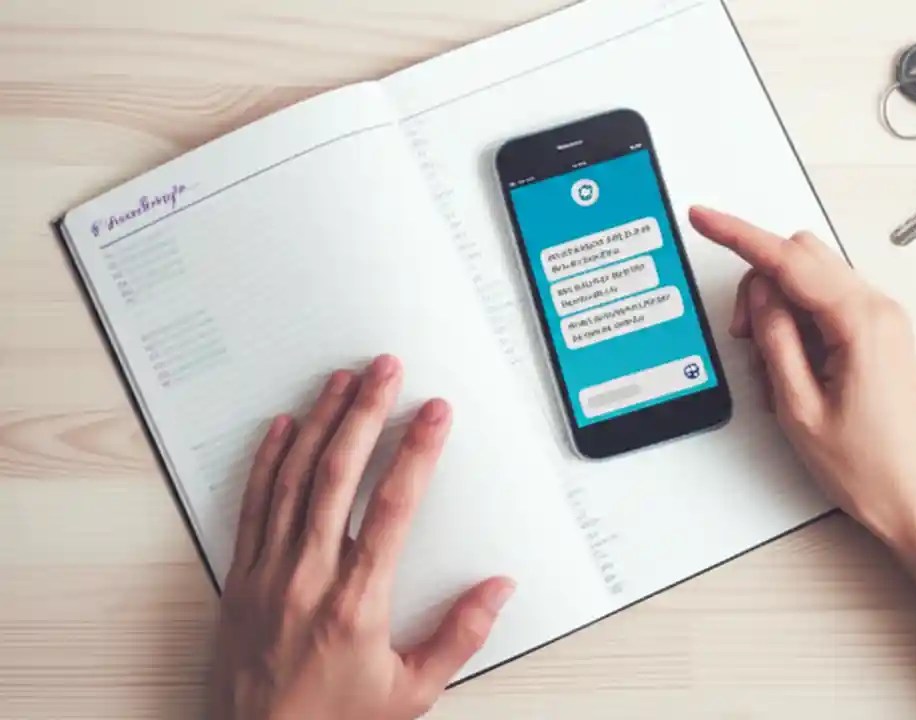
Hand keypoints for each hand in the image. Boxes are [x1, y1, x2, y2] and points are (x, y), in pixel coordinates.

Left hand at [210, 355, 513, 719]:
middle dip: (366, 413)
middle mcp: (308, 577)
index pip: (393, 507)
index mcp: (356, 603)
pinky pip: (252, 506)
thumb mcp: (411, 692)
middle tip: (384, 371)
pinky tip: (282, 427)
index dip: (417, 452)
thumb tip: (497, 589)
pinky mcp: (239, 579)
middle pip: (338, 475)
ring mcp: (268, 574)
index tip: (434, 414)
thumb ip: (459, 636)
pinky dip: (266, 461)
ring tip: (339, 381)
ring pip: (292, 480)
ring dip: (319, 423)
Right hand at [689, 206, 915, 544]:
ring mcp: (881, 321)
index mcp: (861, 321)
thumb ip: (774, 339)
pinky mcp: (878, 336)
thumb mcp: (798, 406)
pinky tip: (790, 367)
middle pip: (801, 257)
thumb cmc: (868, 468)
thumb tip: (759, 293)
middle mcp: (878, 310)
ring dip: (778, 306)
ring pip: (811, 279)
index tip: (705, 218)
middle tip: (744, 338)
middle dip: (759, 284)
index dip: (738, 234)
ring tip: (770, 365)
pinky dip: (798, 322)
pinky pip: (826, 304)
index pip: (787, 259)